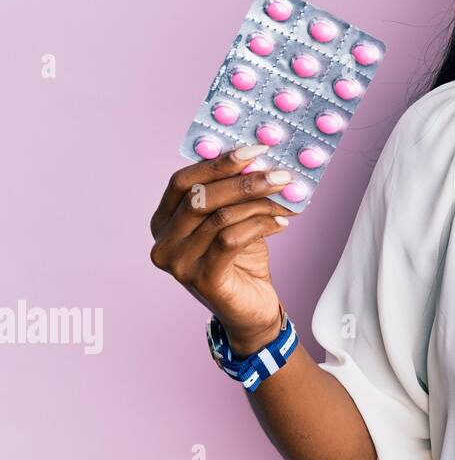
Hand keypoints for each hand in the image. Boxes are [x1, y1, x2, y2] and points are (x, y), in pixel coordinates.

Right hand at [149, 145, 296, 351]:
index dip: (217, 162)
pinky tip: (282, 222)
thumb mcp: (233, 219)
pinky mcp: (202, 279)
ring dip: (259, 203)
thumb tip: (262, 158)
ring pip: (219, 217)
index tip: (255, 150)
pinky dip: (261, 225)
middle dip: (244, 181)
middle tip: (280, 173)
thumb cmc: (241, 259)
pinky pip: (231, 239)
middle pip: (200, 197)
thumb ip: (234, 193)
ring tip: (286, 198)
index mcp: (163, 221)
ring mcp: (178, 264)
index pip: (182, 182)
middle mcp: (163, 242)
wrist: (250, 309)